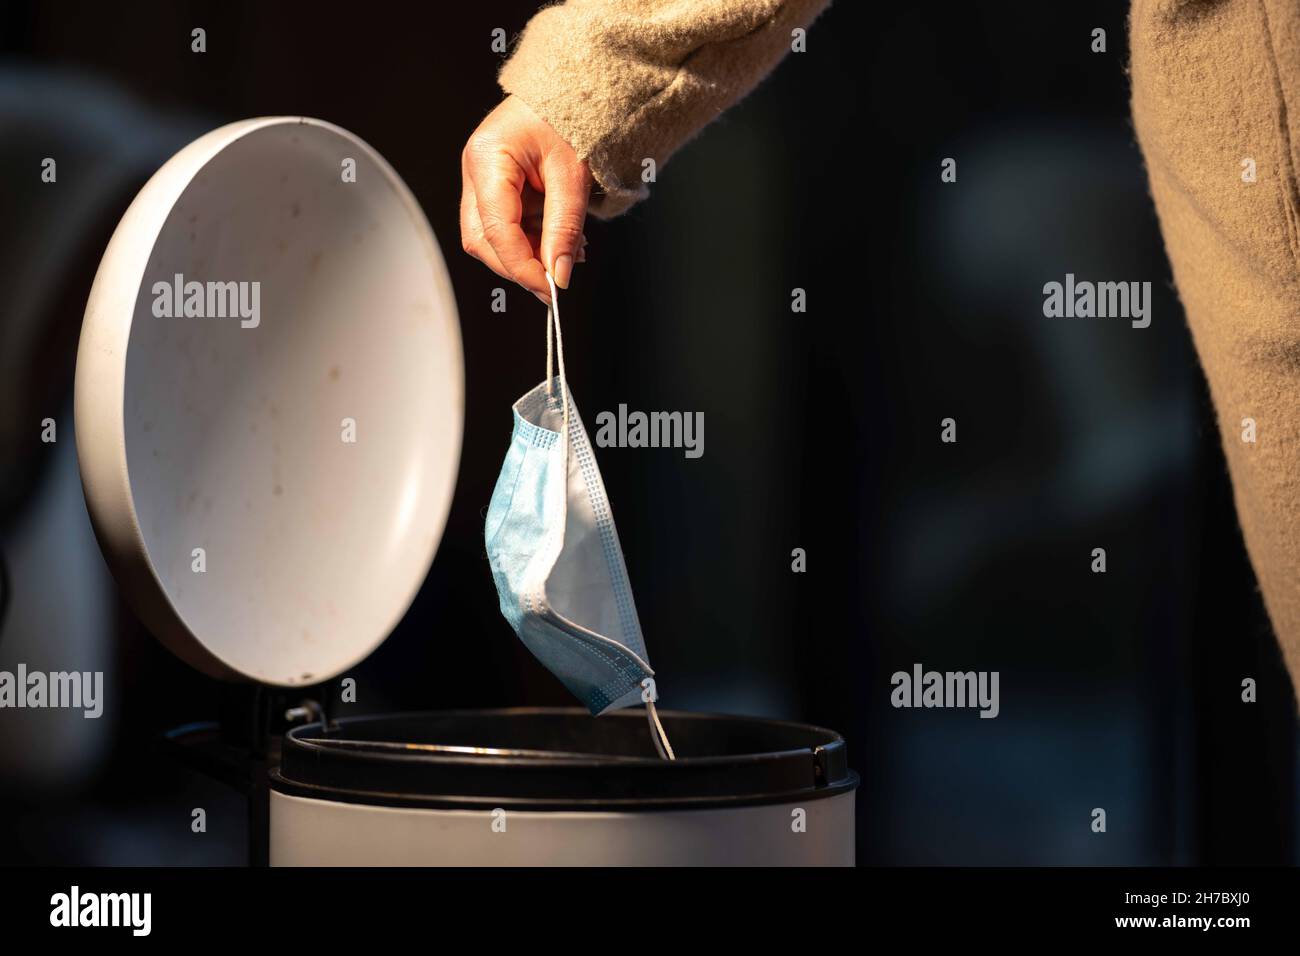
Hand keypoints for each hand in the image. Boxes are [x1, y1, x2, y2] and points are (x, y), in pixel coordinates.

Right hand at [460, 95, 591, 302]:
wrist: (570, 88)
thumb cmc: (569, 115)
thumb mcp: (573, 174)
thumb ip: (564, 227)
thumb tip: (558, 273)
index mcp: (487, 157)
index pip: (497, 229)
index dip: (522, 266)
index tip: (551, 287)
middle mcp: (475, 169)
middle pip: (484, 239)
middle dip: (520, 265)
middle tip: (558, 279)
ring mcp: (480, 178)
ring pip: (491, 237)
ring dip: (529, 254)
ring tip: (570, 251)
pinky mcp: (494, 186)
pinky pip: (505, 226)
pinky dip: (532, 240)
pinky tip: (560, 240)